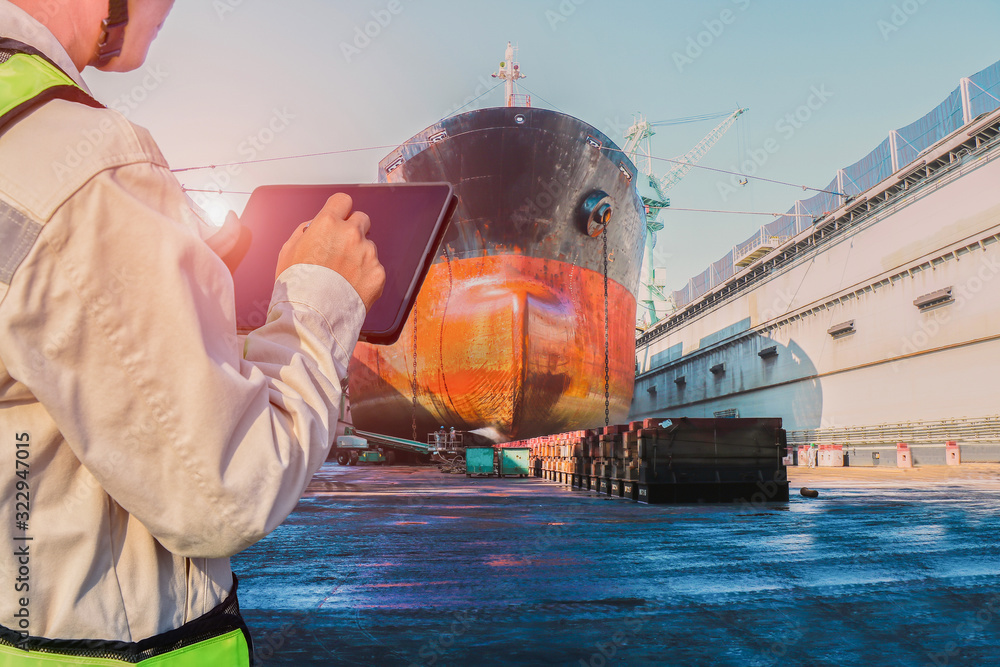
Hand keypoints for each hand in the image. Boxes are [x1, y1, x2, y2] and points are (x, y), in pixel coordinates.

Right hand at [275, 193, 384, 311]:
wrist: (312, 315)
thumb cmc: (296, 284)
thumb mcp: (289, 250)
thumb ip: (305, 231)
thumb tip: (315, 225)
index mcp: (328, 223)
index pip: (343, 200)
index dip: (340, 210)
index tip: (339, 218)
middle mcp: (351, 234)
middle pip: (362, 219)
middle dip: (354, 229)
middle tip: (343, 248)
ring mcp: (367, 253)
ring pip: (368, 246)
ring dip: (360, 255)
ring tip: (343, 275)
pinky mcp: (378, 273)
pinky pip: (375, 268)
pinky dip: (366, 276)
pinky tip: (352, 287)